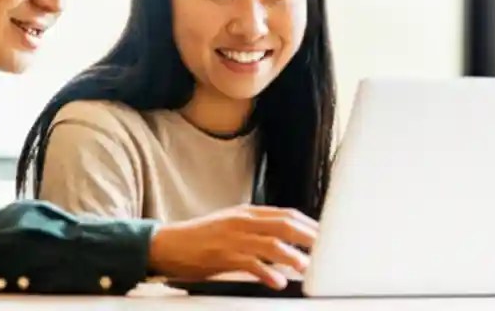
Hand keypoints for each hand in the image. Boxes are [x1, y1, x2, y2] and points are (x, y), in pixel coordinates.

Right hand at [147, 205, 318, 289]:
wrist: (169, 245)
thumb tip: (285, 240)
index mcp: (247, 213)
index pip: (286, 214)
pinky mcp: (223, 256)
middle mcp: (242, 222)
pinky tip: (279, 282)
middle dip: (308, 237)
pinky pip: (251, 264)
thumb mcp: (231, 225)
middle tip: (325, 250)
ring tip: (306, 267)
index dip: (309, 224)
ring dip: (292, 256)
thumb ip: (256, 228)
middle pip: (284, 224)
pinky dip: (267, 273)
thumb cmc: (202, 238)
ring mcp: (233, 238)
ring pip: (270, 243)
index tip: (326, 236)